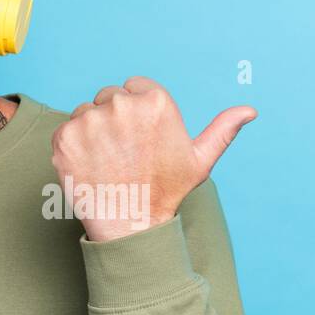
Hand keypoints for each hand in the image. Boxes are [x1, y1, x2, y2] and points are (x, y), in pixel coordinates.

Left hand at [49, 76, 255, 241]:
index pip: (135, 87)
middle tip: (124, 153)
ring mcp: (90, 121)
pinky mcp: (65, 138)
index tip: (140, 139)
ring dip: (92, 131)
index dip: (137, 112)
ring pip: (86, 112)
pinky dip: (73, 146)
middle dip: (114, 119)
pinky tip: (90, 166)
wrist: (130, 226)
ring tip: (108, 161)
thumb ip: (222, 130)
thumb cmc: (166, 192)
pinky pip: (66, 129)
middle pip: (109, 97)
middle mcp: (121, 105)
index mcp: (155, 101)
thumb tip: (250, 111)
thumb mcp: (199, 161)